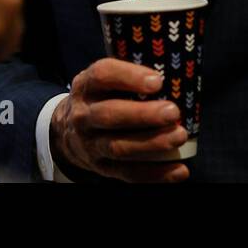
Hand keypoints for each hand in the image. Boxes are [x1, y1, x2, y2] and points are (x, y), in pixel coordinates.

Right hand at [50, 58, 189, 182]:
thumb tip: (175, 73)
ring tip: (179, 136)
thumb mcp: (103, 80)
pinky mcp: (102, 168)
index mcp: (86, 86)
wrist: (67, 131)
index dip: (129, 77)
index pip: (102, 76)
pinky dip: (155, 174)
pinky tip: (180, 170)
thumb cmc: (100, 97)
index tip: (158, 81)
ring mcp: (91, 144)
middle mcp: (84, 115)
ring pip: (119, 147)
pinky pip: (128, 173)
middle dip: (143, 115)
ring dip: (152, 143)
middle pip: (110, 115)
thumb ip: (129, 76)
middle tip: (173, 111)